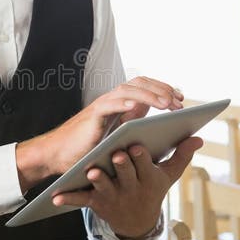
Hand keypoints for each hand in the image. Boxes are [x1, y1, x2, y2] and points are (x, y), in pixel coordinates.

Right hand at [16, 76, 183, 191]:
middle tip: (179, 102)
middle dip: (162, 90)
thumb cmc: (87, 149)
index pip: (145, 87)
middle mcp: (112, 101)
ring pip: (127, 90)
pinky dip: (122, 104)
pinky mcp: (91, 116)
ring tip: (166, 104)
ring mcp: (101, 106)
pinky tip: (135, 107)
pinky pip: (108, 105)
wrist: (58, 155)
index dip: (164, 90)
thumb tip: (159, 121)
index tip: (181, 101)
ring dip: (149, 95)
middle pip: (140, 83)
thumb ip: (134, 125)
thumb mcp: (117, 136)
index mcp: (120, 105)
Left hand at [51, 136, 202, 239]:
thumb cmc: (152, 188)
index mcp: (148, 179)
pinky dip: (69, 199)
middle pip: (126, 175)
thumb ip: (181, 155)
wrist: (137, 221)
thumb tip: (198, 138)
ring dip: (98, 180)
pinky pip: (81, 201)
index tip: (137, 145)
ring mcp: (113, 197)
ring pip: (104, 187)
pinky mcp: (96, 203)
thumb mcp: (168, 175)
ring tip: (91, 171)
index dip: (141, 157)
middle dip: (122, 166)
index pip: (145, 165)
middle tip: (117, 154)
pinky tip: (56, 197)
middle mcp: (131, 189)